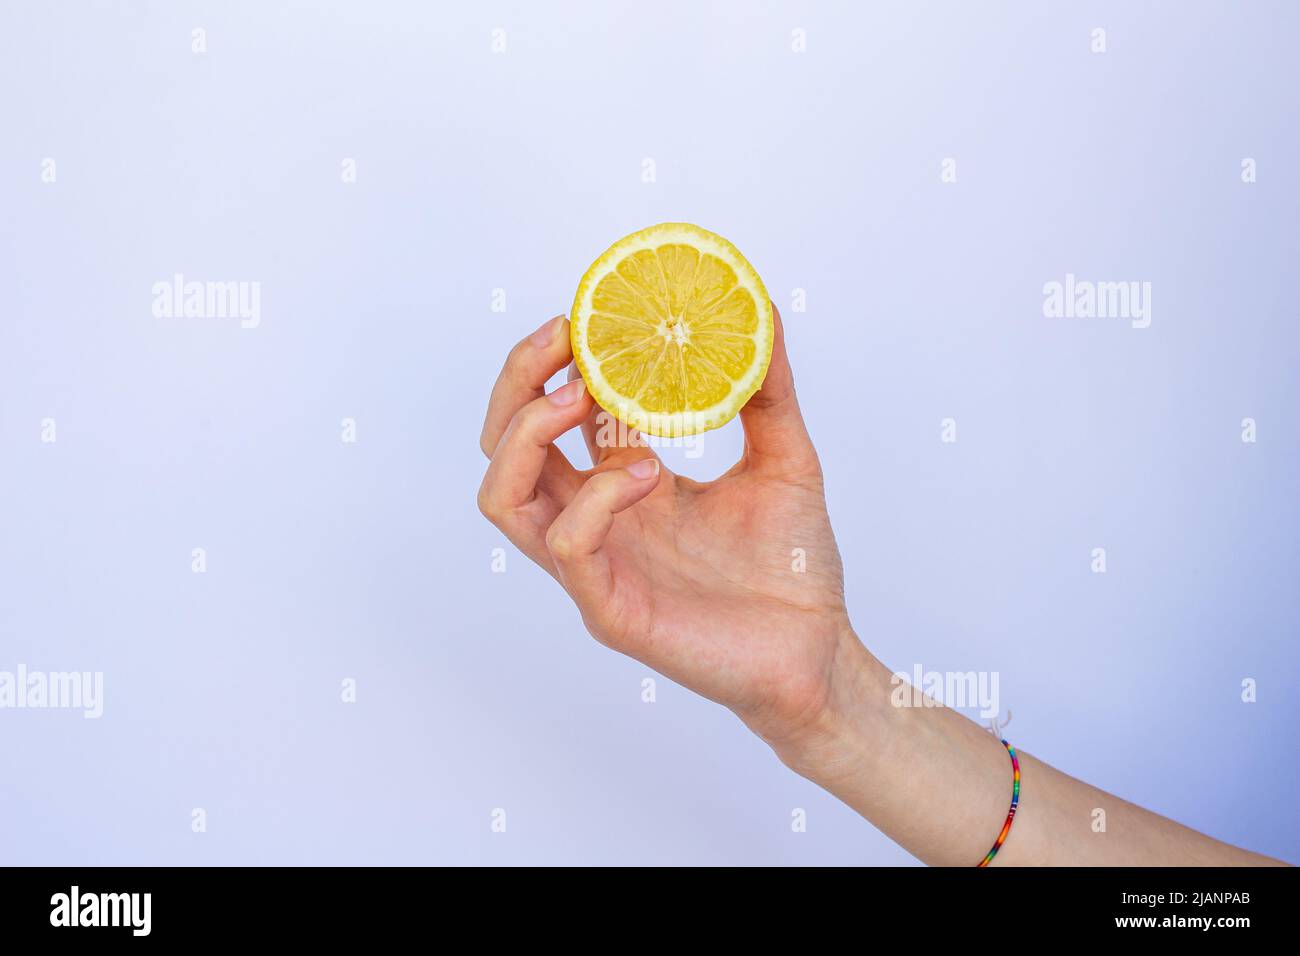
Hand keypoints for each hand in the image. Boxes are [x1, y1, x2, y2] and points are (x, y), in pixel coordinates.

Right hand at [477, 306, 853, 748]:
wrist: (819, 651)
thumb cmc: (793, 567)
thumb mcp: (784, 459)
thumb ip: (767, 392)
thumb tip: (761, 311)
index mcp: (622, 487)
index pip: (553, 418)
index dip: (553, 363)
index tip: (586, 314)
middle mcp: (595, 523)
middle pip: (504, 449)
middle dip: (517, 384)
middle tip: (562, 339)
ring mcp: (595, 568)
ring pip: (504, 498)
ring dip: (529, 435)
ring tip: (582, 398)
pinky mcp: (609, 610)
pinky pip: (568, 546)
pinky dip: (596, 498)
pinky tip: (646, 476)